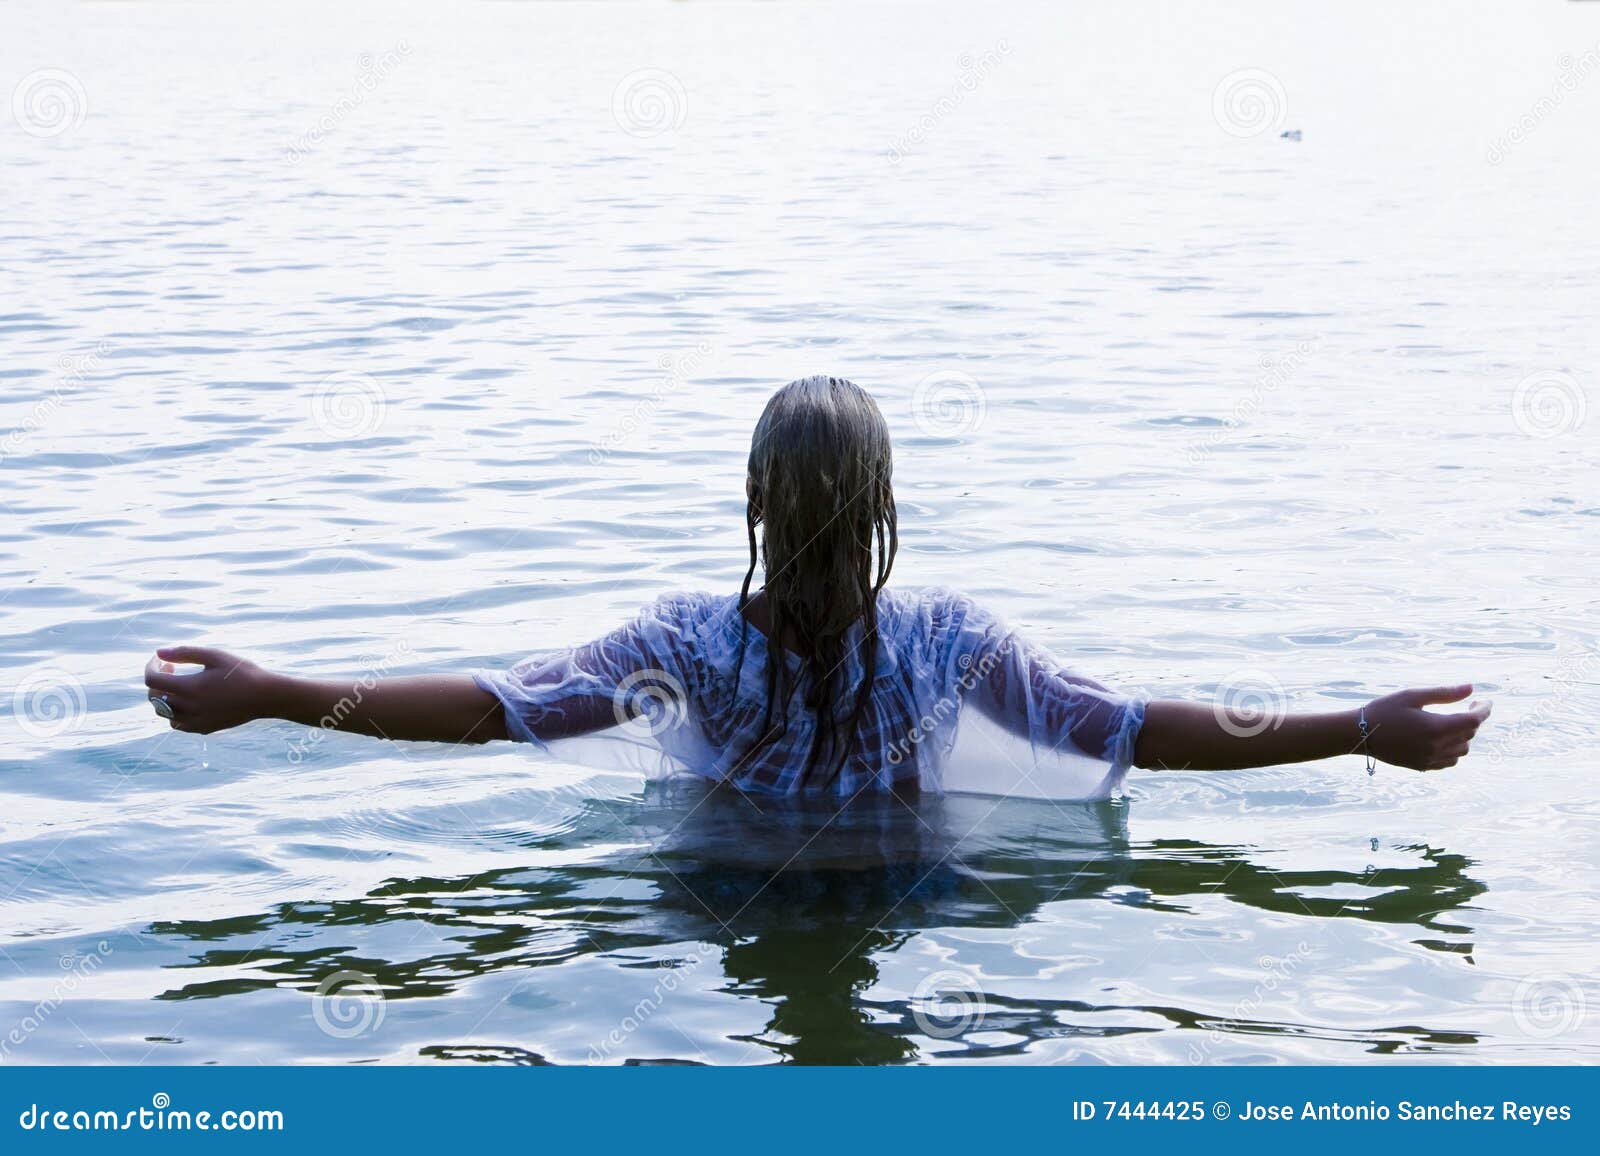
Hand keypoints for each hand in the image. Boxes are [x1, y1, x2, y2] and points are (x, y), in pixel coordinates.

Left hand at [143, 646, 272, 734]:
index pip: (152, 680)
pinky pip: (177, 724)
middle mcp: (189, 708)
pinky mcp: (203, 729)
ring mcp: (195, 721)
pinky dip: (175, 712)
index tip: (161, 659)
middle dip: (157, 681)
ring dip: (164, 697)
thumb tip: (159, 652)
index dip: (151, 667)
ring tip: (179, 685)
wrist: (266, 697)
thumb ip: (185, 653)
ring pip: (163, 713)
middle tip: (172, 668)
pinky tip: (189, 700)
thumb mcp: (215, 656)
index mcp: (190, 688)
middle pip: (154, 697)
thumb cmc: (242, 672)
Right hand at [1363, 685, 1491, 770]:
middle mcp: (1437, 746)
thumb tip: (1471, 688)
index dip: (1484, 710)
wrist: (1359, 734)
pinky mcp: (1423, 766)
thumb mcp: (1412, 695)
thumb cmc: (1384, 709)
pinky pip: (1450, 761)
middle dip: (1473, 719)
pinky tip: (1443, 739)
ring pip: (1462, 750)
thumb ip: (1444, 693)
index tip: (1485, 701)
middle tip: (1468, 705)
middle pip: (1469, 734)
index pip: (1474, 720)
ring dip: (1464, 736)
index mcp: (1437, 727)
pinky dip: (1454, 750)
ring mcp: (1430, 759)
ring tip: (1454, 722)